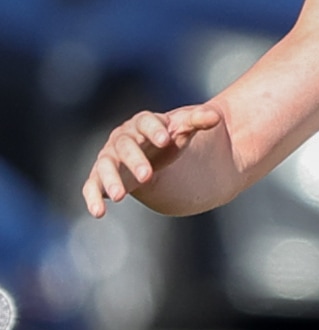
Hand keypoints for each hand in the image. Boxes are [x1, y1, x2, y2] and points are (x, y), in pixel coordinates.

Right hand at [82, 103, 220, 216]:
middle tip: (147, 175)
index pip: (145, 122)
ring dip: (110, 180)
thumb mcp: (183, 129)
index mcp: (142, 123)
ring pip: (105, 166)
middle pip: (125, 146)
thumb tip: (216, 117)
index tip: (165, 140)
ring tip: (120, 196)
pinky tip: (98, 212)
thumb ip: (198, 121)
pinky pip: (92, 186)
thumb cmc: (168, 139)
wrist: (152, 153)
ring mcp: (110, 158)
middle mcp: (122, 139)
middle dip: (135, 160)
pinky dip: (92, 197)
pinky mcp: (101, 177)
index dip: (154, 130)